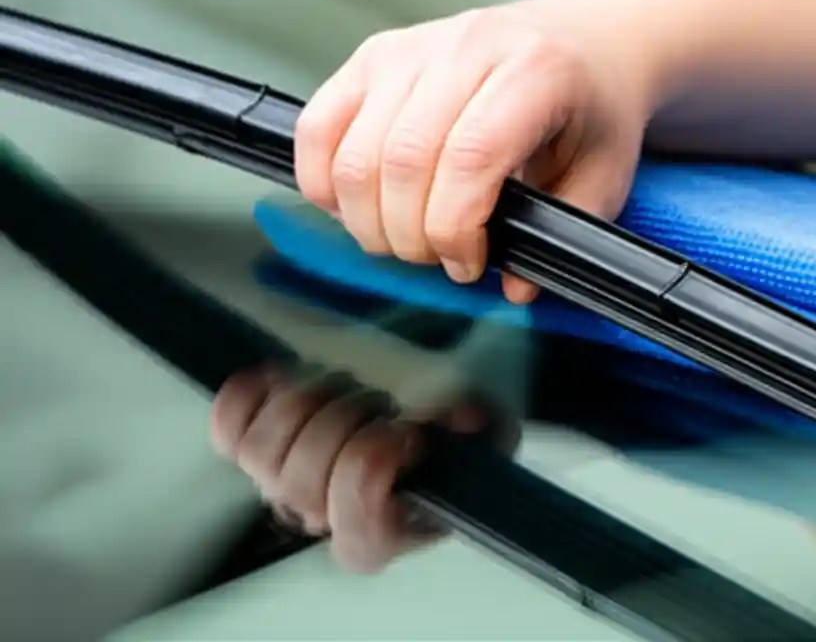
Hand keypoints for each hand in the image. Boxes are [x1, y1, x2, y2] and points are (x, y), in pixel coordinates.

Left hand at [209, 365, 499, 572]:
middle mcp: (317, 518)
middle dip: (348, 423)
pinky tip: (288, 379)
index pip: (350, 512)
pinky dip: (251, 395)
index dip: (376, 459)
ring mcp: (278, 484)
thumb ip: (484, 434)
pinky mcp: (253, 445)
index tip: (407, 431)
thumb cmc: (445, 447)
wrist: (408, 431)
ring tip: (346, 391)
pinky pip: (229, 426)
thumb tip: (460, 419)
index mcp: (375, 535)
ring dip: (309, 402)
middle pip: (302, 477)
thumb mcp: (485, 443)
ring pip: (261, 451)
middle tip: (382, 405)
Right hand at [294, 2, 651, 303]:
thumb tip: (514, 286)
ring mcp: (412, 48)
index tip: (469, 262)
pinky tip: (354, 209)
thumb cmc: (590, 106)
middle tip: (437, 257)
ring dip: (367, 218)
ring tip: (402, 237)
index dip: (455, 228)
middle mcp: (468, 50)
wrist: (581, 40)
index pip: (469, 157)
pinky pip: (319, 125)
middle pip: (402, 160)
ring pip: (355, 151)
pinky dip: (323, 181)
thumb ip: (564, 232)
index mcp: (534, 74)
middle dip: (410, 235)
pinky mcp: (374, 57)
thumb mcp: (606, 172)